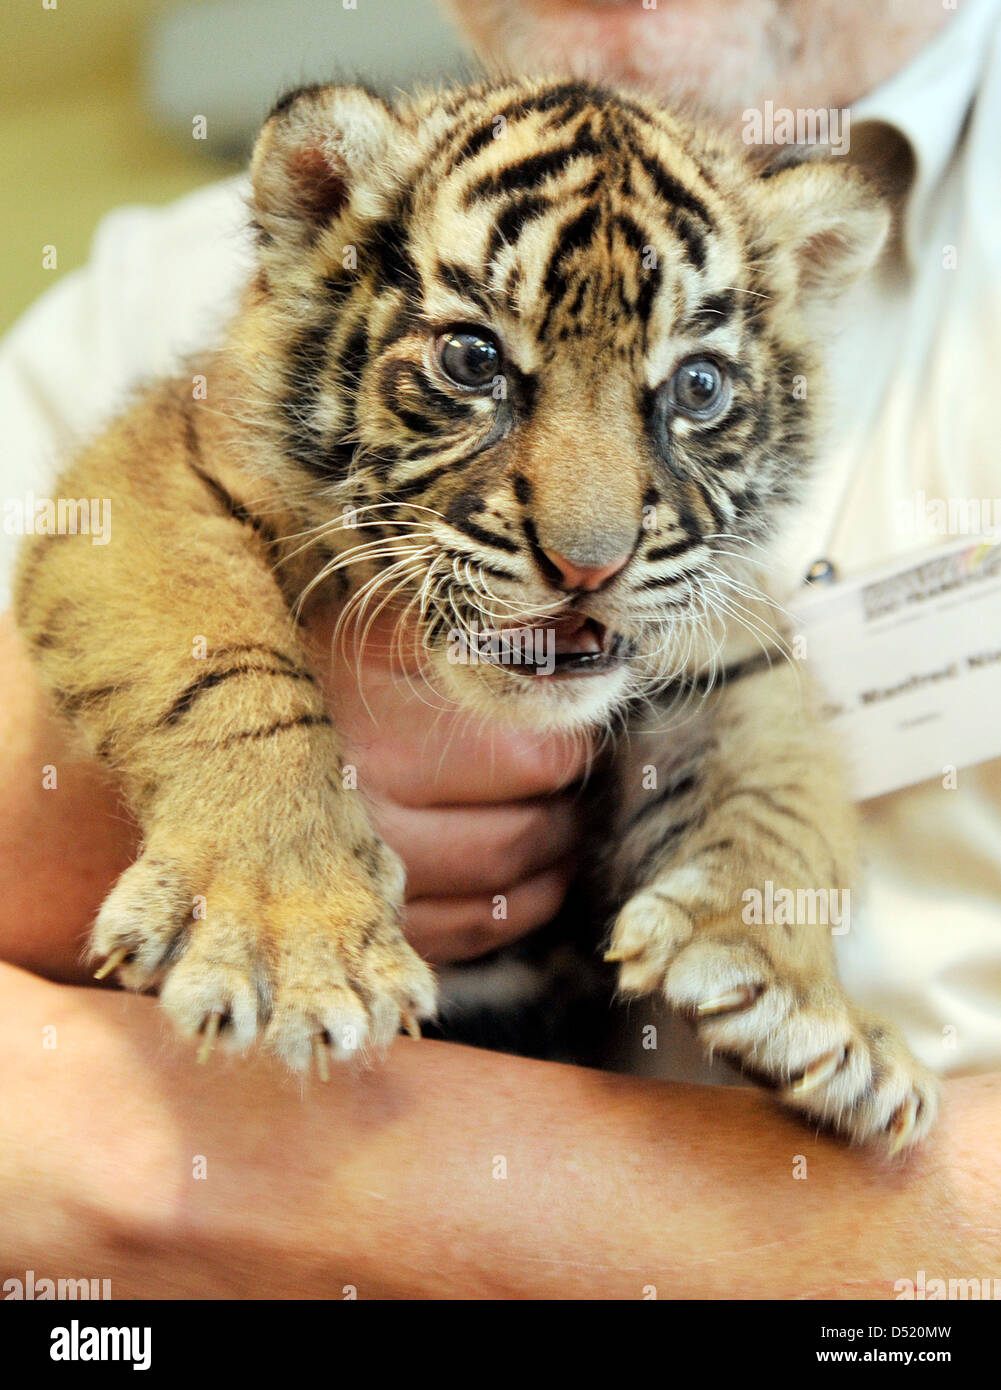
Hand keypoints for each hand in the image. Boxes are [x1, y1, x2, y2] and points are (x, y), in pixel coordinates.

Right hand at [303, 603, 590, 963]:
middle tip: (565, 769)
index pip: (532, 756)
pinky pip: (476, 931)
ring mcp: (366, 881)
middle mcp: (369, 815)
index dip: (571, 738)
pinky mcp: (371, 926)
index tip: (572, 719)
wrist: (209, 753)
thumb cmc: (308, 681)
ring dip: (551, 853)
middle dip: (564, 800)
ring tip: (552, 813)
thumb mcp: (377, 637)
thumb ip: (468, 637)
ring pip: (503, 885)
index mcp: (380, 729)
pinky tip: (525, 868)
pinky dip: (518, 902)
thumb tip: (571, 640)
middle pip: (523, 830)